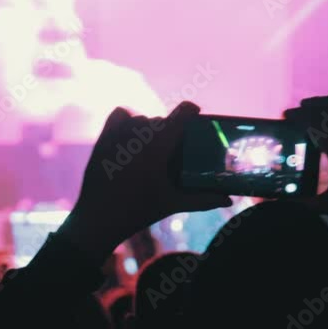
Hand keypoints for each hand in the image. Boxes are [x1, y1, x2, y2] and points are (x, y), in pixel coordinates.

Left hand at [60, 102, 230, 261]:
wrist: (98, 219)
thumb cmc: (138, 212)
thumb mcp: (172, 204)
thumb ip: (203, 200)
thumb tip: (229, 200)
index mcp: (158, 148)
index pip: (181, 113)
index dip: (191, 109)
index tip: (196, 113)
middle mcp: (138, 136)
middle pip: (161, 120)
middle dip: (170, 131)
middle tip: (173, 149)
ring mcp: (118, 135)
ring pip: (141, 119)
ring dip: (149, 128)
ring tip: (152, 147)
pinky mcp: (103, 138)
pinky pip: (119, 115)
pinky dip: (127, 120)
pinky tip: (131, 134)